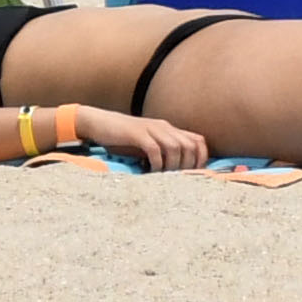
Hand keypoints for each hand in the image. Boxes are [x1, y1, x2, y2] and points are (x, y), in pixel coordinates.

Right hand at [87, 108, 210, 171]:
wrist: (100, 122)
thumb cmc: (123, 138)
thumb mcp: (147, 143)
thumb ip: (161, 152)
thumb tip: (174, 172)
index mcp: (169, 129)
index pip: (198, 141)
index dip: (202, 157)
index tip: (195, 174)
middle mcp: (164, 127)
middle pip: (190, 145)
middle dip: (189, 165)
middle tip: (179, 179)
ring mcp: (151, 129)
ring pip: (175, 147)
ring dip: (173, 166)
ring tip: (165, 177)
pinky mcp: (137, 133)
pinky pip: (154, 149)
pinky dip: (157, 163)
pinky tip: (151, 172)